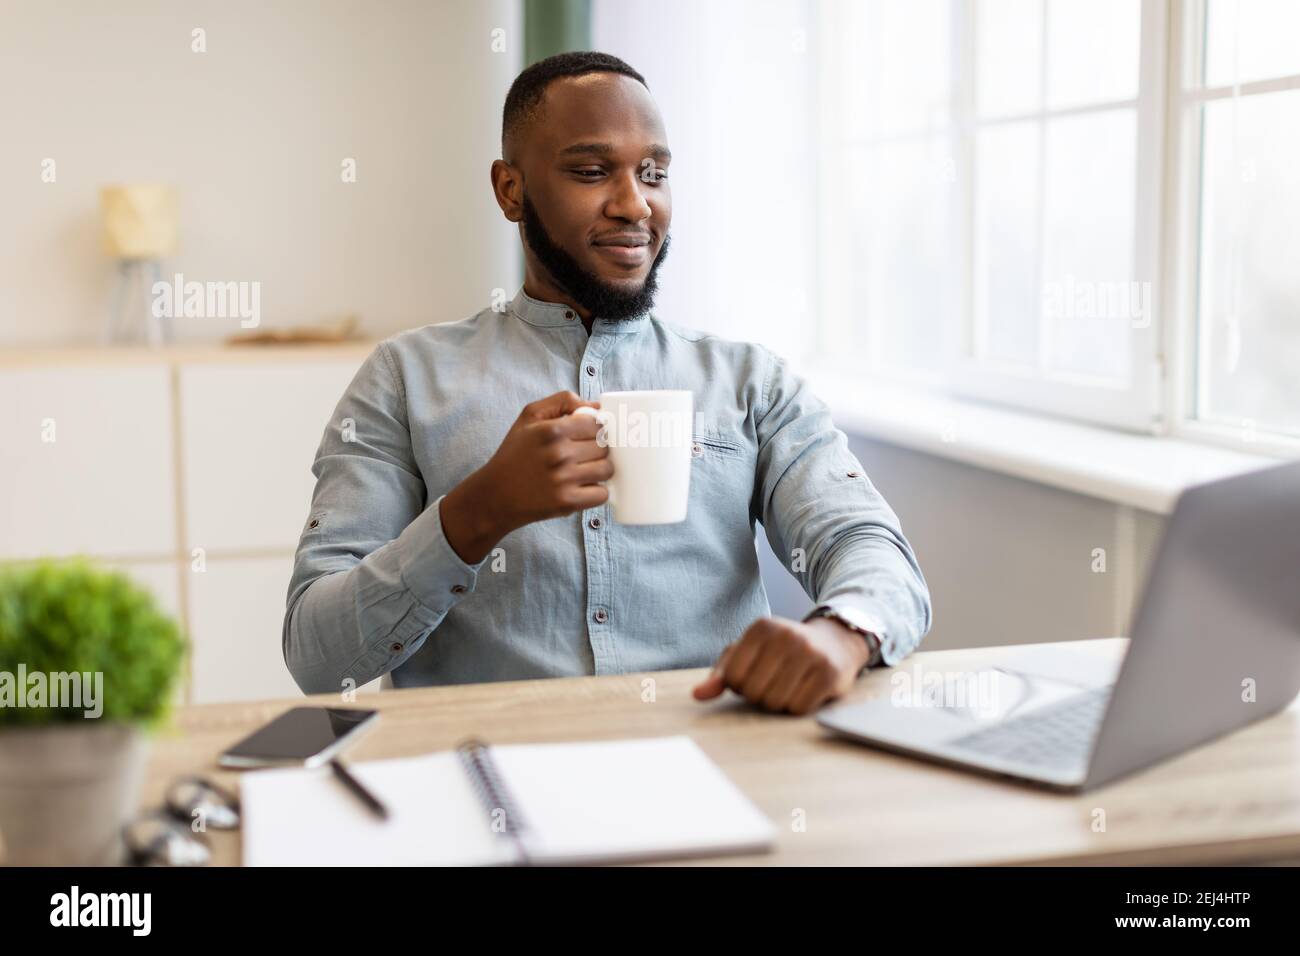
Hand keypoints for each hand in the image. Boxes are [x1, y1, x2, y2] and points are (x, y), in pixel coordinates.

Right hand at [441, 391, 611, 562]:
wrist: (496, 495)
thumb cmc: (515, 453)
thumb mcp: (529, 416)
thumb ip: (563, 401)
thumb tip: (597, 406)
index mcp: (551, 430)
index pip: (596, 424)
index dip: (594, 429)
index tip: (586, 436)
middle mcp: (559, 454)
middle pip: (604, 447)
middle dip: (597, 449)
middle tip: (581, 455)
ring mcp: (564, 480)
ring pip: (606, 470)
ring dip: (599, 470)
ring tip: (583, 471)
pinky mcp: (567, 503)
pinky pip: (601, 494)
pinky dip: (596, 492)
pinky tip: (582, 487)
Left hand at [692, 615, 871, 714]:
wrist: (835, 643)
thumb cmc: (784, 651)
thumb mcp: (750, 652)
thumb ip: (722, 673)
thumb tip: (697, 695)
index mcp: (762, 627)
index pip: (732, 677)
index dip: (740, 685)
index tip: (754, 675)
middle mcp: (786, 635)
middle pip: (753, 692)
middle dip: (760, 694)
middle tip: (774, 681)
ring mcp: (810, 653)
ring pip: (776, 703)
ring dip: (779, 702)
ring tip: (790, 684)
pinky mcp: (829, 673)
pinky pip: (799, 708)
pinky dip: (799, 706)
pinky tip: (806, 689)